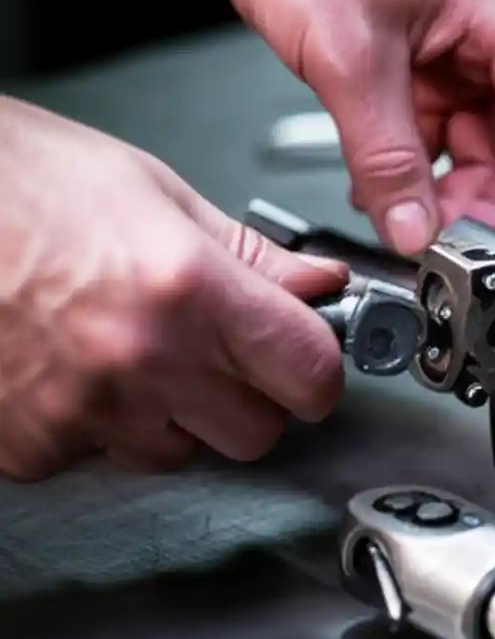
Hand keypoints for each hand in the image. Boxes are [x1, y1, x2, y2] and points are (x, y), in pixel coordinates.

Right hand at [0, 96, 347, 479]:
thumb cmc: (16, 181)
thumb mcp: (153, 193)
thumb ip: (250, 255)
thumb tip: (319, 286)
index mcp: (187, 288)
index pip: (310, 373)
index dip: (317, 368)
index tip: (307, 357)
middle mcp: (142, 359)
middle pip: (258, 431)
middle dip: (252, 396)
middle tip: (218, 349)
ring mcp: (83, 411)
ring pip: (182, 452)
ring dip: (175, 415)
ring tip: (130, 346)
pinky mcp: (32, 445)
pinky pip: (102, 457)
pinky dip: (100, 424)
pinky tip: (75, 365)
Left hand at [213, 0, 494, 254]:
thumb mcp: (348, 61)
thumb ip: (383, 155)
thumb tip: (413, 229)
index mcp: (483, 14)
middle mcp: (473, 39)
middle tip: (462, 238)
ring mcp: (441, 61)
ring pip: (473, 148)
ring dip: (451, 196)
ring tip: (418, 226)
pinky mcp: (406, 78)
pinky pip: (428, 144)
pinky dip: (413, 179)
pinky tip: (385, 198)